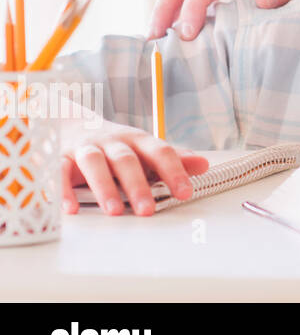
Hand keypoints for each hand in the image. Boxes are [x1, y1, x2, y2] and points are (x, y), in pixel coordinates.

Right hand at [62, 123, 208, 215]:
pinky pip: (59, 171)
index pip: (160, 152)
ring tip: (114, 211)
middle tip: (148, 210)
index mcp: (137, 140)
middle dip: (138, 185)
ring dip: (104, 187)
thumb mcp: (145, 148)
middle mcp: (112, 141)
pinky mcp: (59, 156)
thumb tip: (204, 165)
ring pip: (94, 164)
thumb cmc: (115, 144)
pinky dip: (63, 190)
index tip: (185, 193)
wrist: (72, 123)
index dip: (174, 171)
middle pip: (126, 160)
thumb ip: (173, 159)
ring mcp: (85, 147)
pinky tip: (71, 209)